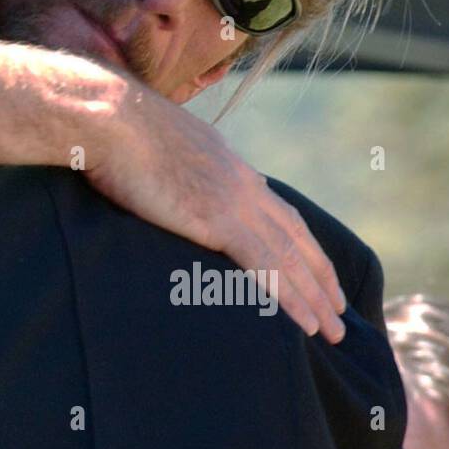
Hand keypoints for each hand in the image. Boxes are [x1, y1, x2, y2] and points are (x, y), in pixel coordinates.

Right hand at [83, 81, 346, 343]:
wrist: (108, 117)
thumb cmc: (115, 130)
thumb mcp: (158, 144)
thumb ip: (175, 166)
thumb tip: (165, 180)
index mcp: (228, 164)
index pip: (278, 211)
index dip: (302, 244)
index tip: (316, 271)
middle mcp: (242, 182)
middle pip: (296, 237)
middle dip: (321, 277)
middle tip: (339, 311)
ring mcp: (233, 201)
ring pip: (290, 258)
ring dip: (316, 298)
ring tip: (333, 332)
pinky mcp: (217, 221)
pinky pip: (267, 267)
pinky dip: (292, 299)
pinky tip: (307, 325)